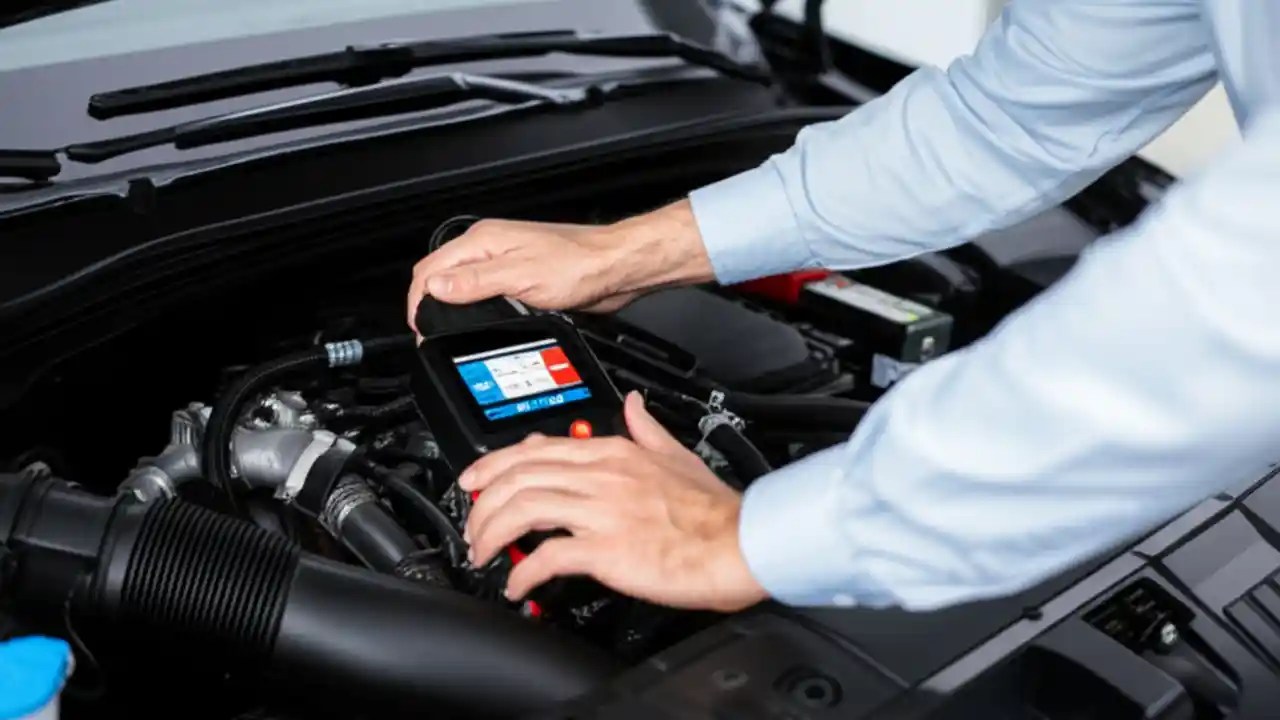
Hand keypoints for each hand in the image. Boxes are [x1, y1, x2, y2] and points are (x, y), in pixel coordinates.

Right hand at [406, 200, 713, 332]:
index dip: (418, 300)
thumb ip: (475, 283)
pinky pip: (485, 294)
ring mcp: (504, 262)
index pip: (430, 269)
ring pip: (462, 286)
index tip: (420, 326)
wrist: (614, 268)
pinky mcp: (519, 278)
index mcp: (484, 242)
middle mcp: (491, 248)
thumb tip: (437, 288)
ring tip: (447, 331)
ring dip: (452, 307)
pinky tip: (479, 323)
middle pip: (441, 276)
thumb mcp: (521, 277)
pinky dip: (476, 310)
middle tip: (430, 333)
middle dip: (429, 304)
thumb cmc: (580, 265)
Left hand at [459, 392, 767, 611]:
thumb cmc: (713, 510)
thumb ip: (647, 427)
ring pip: (522, 510)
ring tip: (483, 555)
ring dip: (492, 534)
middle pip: (518, 477)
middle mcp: (601, 476)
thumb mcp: (676, 453)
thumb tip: (633, 403)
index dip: (494, 465)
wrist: (740, 543)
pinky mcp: (606, 549)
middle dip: (482, 502)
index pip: (535, 449)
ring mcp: (602, 511)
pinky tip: (517, 586)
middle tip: (470, 525)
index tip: (475, 481)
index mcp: (613, 452)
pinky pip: (547, 558)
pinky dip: (523, 574)